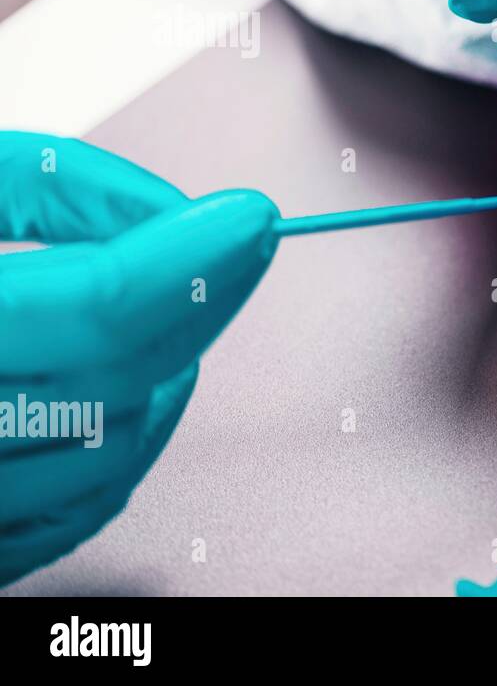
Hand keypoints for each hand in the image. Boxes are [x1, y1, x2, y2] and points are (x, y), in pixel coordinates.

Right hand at [0, 133, 278, 585]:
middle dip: (197, 304)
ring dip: (167, 371)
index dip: (190, 257)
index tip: (249, 216)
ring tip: (175, 303)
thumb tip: (167, 217)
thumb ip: (46, 180)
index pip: (94, 310)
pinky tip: (142, 387)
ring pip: (109, 456)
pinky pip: (70, 517)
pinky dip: (128, 446)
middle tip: (235, 242)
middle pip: (116, 385)